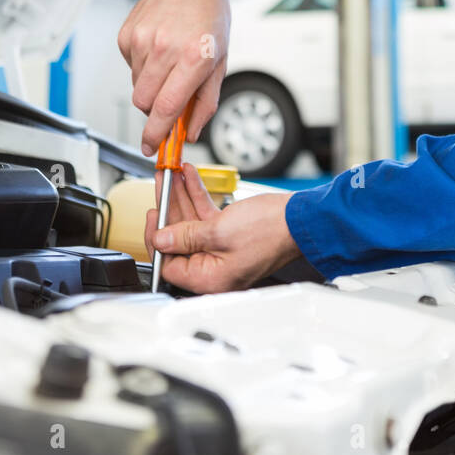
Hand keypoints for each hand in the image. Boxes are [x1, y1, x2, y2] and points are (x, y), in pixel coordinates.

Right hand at [118, 0, 230, 154]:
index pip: (166, 108)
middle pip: (144, 103)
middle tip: (170, 97)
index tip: (152, 148)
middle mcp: (165, 47)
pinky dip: (143, 66)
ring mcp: (142, 39)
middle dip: (154, 110)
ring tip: (170, 61)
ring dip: (151, 84)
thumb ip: (205, 102)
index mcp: (194, 56)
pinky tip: (158, 48)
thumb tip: (190, 132)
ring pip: (136, 86)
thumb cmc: (209, 16)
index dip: (156, 134)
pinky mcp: (127, 34)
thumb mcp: (221, 61)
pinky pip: (130, 66)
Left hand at [144, 162, 299, 292]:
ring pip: (192, 224)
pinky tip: (190, 178)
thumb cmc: (270, 231)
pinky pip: (207, 217)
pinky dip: (198, 197)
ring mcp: (223, 250)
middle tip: (160, 186)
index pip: (169, 263)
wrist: (301, 218)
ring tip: (171, 176)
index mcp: (210, 278)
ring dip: (181, 198)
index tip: (153, 214)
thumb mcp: (219, 231)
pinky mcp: (231, 235)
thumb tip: (161, 239)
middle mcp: (215, 268)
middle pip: (179, 239)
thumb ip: (185, 236)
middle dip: (168, 209)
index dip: (157, 237)